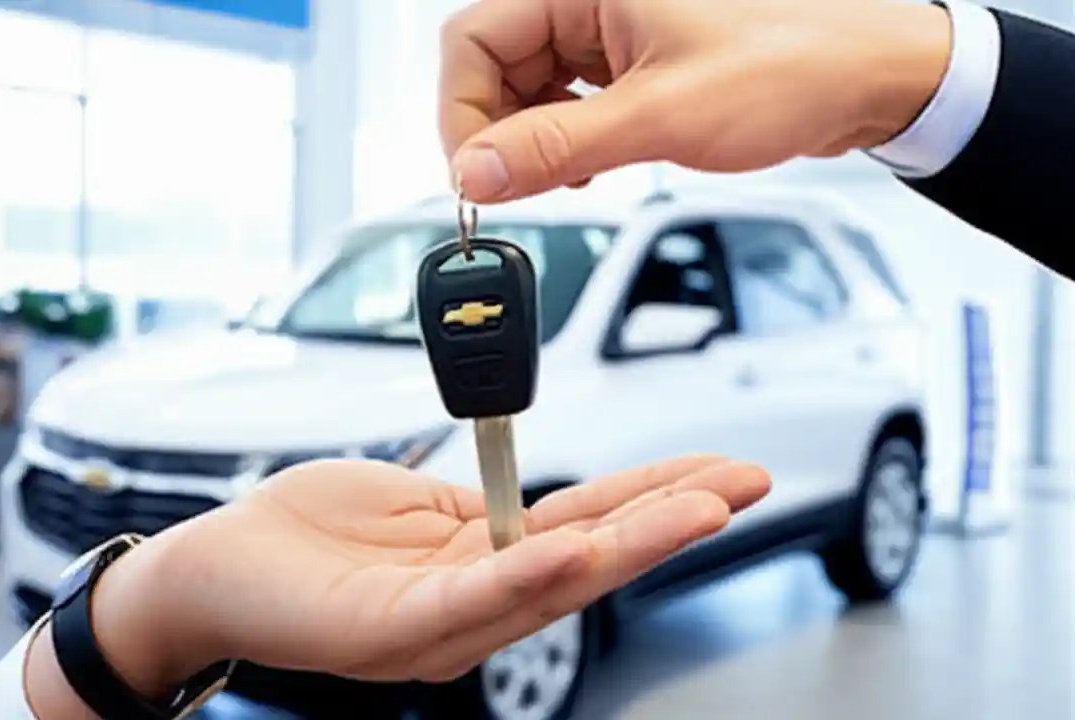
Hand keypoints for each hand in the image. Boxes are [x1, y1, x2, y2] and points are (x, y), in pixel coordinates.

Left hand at [83, 455, 767, 703]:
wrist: (216, 563)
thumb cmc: (309, 534)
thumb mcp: (415, 504)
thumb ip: (485, 507)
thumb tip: (545, 499)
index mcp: (482, 569)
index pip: (588, 531)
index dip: (659, 502)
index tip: (725, 472)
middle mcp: (473, 610)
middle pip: (590, 562)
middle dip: (672, 523)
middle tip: (747, 487)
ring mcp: (434, 628)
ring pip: (547, 586)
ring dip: (627, 546)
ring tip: (697, 512)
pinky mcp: (386, 630)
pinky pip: (469, 601)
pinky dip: (529, 576)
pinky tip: (580, 553)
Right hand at [440, 0, 951, 202]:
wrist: (872, 76)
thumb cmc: (796, 62)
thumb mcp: (660, 116)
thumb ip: (554, 147)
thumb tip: (475, 173)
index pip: (472, 41)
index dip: (463, 115)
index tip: (477, 176)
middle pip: (492, 64)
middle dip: (497, 131)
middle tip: (514, 184)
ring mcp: (610, 28)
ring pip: (526, 85)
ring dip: (532, 139)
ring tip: (567, 171)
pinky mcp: (631, 59)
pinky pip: (566, 97)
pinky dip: (566, 137)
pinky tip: (588, 162)